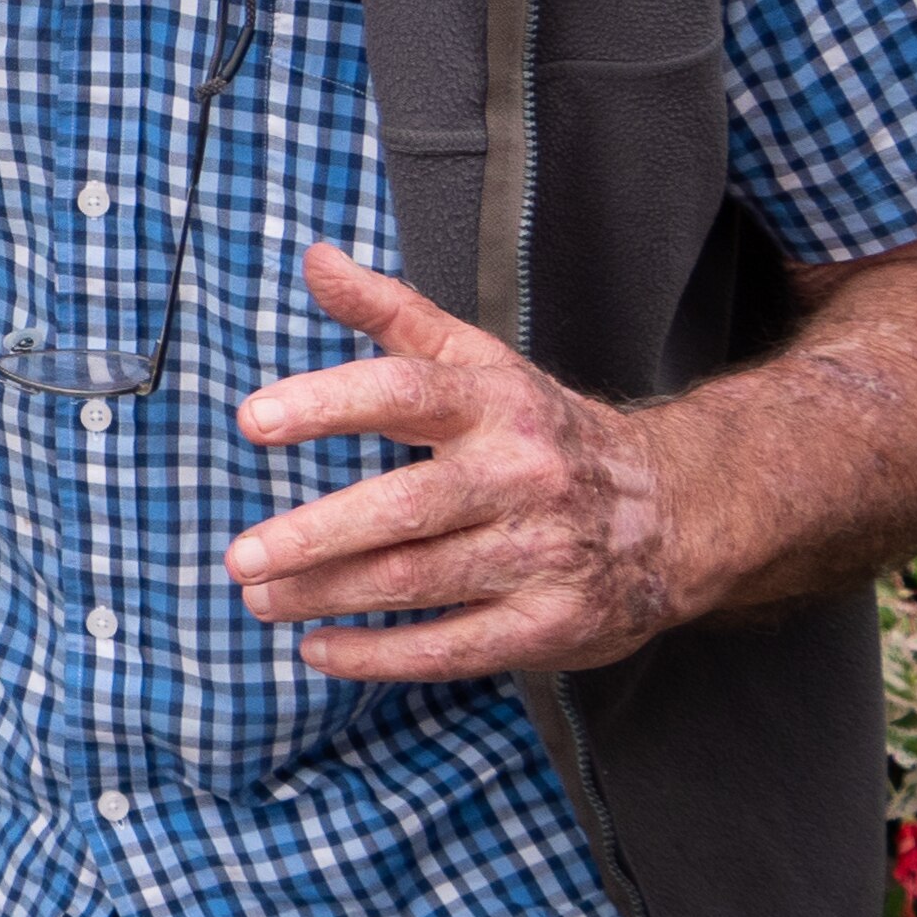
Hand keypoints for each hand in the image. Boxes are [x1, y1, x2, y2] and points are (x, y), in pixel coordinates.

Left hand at [228, 242, 682, 681]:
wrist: (676, 510)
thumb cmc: (544, 432)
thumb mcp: (479, 359)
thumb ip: (392, 313)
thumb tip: (314, 259)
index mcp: (496, 404)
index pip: (404, 392)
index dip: (326, 404)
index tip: (252, 419)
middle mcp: (520, 476)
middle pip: (405, 508)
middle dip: (315, 536)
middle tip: (240, 555)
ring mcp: (539, 555)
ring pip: (417, 580)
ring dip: (328, 594)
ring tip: (258, 598)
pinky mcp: (550, 624)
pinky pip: (451, 647)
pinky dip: (378, 656)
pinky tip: (320, 650)